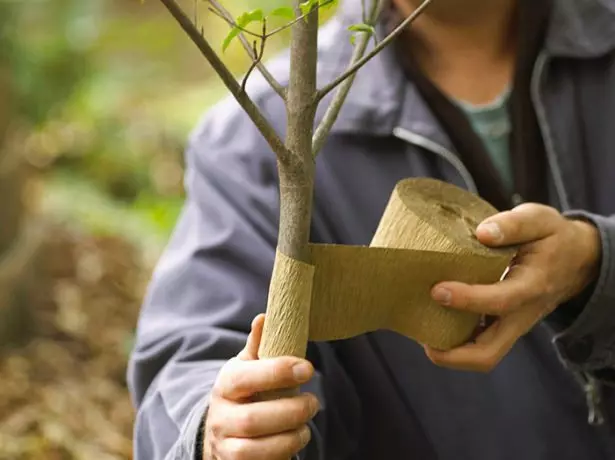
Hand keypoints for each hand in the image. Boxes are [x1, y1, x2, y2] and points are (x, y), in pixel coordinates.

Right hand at [203, 314, 319, 459]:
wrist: (220, 431)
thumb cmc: (244, 392)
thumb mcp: (247, 366)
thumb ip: (258, 344)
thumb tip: (265, 316)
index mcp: (225, 385)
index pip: (246, 378)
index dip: (277, 372)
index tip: (308, 368)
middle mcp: (220, 417)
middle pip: (253, 419)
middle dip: (291, 411)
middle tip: (314, 401)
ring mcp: (225, 445)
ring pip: (257, 449)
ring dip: (290, 437)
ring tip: (306, 426)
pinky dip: (284, 454)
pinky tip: (295, 441)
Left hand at [426, 203, 600, 372]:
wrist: (576, 259)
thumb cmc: (551, 237)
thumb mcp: (539, 220)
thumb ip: (513, 224)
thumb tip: (483, 233)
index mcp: (532, 285)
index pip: (500, 301)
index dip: (468, 300)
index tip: (437, 289)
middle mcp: (523, 314)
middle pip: (490, 352)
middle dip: (454, 354)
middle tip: (423, 338)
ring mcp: (514, 325)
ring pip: (485, 355)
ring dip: (452, 354)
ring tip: (423, 334)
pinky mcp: (505, 326)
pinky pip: (481, 344)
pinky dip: (457, 343)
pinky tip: (435, 326)